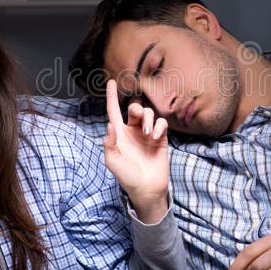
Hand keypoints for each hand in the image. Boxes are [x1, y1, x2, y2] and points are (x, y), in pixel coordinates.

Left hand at [103, 79, 169, 222]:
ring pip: (149, 114)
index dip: (111, 96)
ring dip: (149, 119)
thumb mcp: (112, 160)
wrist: (146, 187)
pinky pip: (161, 123)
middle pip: (134, 109)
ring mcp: (147, 134)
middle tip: (138, 116)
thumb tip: (109, 124)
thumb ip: (109, 142)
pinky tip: (156, 136)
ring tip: (148, 134)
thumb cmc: (126, 175)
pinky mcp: (161, 138)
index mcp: (119, 133)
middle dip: (136, 108)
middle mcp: (133, 130)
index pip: (113, 111)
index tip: (111, 82)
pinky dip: (159, 126)